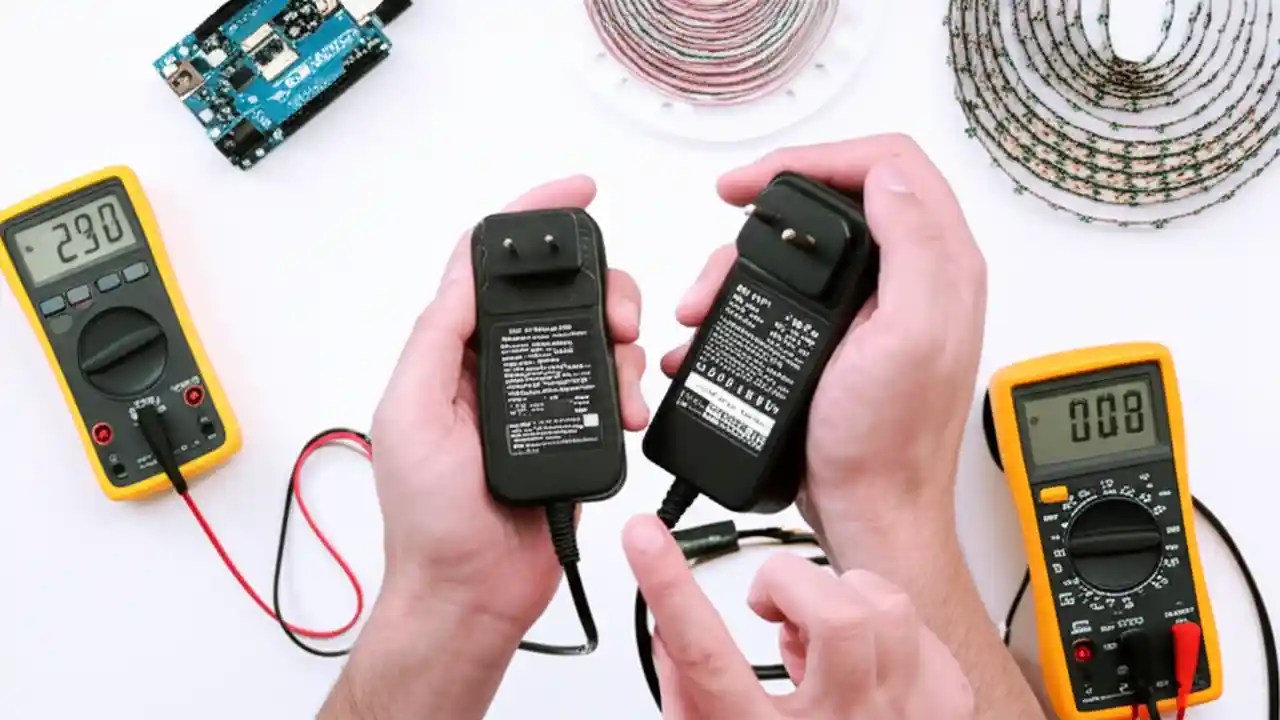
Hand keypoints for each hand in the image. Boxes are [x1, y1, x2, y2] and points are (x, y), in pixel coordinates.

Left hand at [322, 176, 648, 718]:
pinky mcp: (576, 430)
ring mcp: (540, 396)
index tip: (576, 192)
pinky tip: (629, 407)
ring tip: (623, 365)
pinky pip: (614, 386)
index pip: (490, 261)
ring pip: (594, 332)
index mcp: (453, 350)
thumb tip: (467, 268)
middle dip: (600, 281)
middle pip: (557, 289)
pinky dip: (631, 385)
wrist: (471, 592)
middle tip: (617, 311)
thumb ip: (438, 337)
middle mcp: (498, 364)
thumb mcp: (411, 414)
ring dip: (619, 337)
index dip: (532, 216)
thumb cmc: (428, 518)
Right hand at [624, 516, 974, 719]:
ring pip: (886, 607)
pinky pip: (920, 627)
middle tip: (768, 607)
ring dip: (841, 596)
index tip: (642, 537)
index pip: (704, 656)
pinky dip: (885, 626)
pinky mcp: (947, 705)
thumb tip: (669, 630)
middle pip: (831, 617)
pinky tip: (865, 657)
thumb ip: (687, 693)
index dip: (669, 589)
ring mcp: (905, 716)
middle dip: (788, 584)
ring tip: (817, 631)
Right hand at [664, 134, 985, 562]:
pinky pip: (794, 288)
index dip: (819, 158)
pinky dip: (750, 293)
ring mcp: (878, 306)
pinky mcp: (846, 334)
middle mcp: (915, 278)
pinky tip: (723, 315)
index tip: (759, 183)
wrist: (866, 509)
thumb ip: (913, 246)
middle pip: (843, 195)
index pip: (888, 165)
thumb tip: (886, 177)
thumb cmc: (886, 442)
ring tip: (713, 290)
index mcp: (942, 265)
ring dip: (750, 255)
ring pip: (809, 244)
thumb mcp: (909, 336)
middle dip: (775, 201)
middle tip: (732, 210)